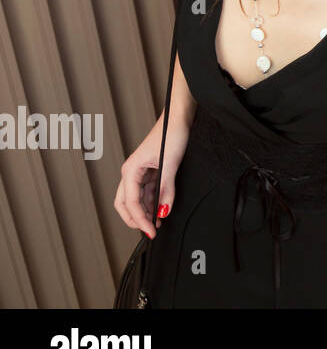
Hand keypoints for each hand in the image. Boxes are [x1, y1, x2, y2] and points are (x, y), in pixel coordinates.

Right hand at [114, 115, 189, 238]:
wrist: (179, 117)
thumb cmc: (171, 133)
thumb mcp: (170, 164)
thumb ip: (166, 189)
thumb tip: (163, 211)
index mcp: (130, 170)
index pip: (130, 203)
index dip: (140, 220)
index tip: (150, 232)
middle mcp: (132, 172)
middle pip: (126, 204)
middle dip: (136, 219)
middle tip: (150, 232)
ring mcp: (141, 172)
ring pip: (137, 199)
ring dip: (145, 212)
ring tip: (157, 224)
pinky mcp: (151, 171)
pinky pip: (147, 191)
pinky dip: (152, 202)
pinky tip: (160, 210)